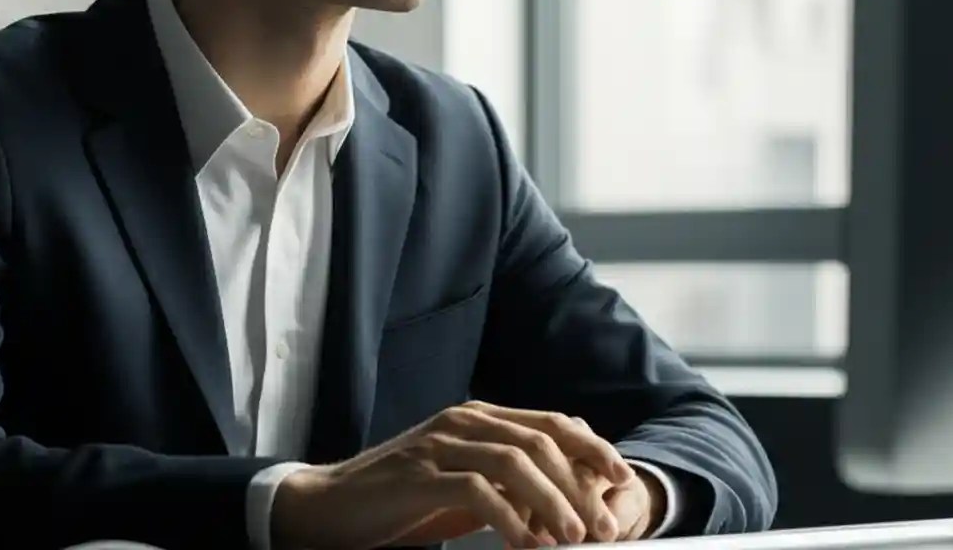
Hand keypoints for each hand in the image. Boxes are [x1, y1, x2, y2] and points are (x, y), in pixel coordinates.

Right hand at [272, 400, 635, 549]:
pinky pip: (479, 491)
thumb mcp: (464, 487)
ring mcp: (440, 444)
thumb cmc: (401, 500)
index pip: (551, 422)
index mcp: (478, 417)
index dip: (592, 448)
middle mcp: (463, 420)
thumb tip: (565, 503)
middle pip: (541, 439)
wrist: (330, 507)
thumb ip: (508, 484)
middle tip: (604, 526)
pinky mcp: (420, 475)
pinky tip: (526, 546)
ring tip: (575, 539)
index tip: (622, 480)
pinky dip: (511, 521)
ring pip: (516, 461)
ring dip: (553, 502)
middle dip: (581, 484)